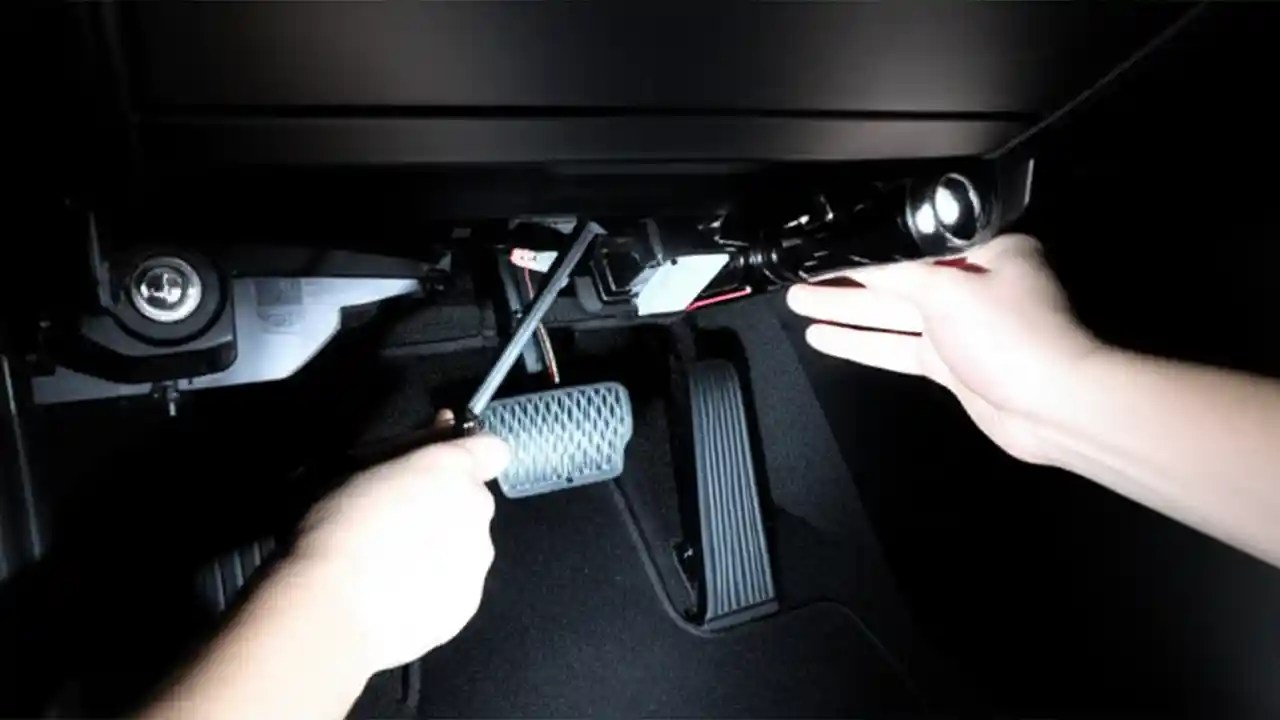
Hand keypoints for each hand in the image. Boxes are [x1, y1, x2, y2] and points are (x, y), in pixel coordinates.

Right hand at [290, 412, 510, 672]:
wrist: (336, 608)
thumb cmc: (337, 529)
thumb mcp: (360, 473)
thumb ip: (407, 467)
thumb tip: (426, 466)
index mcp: (452, 469)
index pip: (493, 449)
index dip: (474, 458)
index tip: (445, 470)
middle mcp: (476, 510)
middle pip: (473, 503)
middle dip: (448, 510)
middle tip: (404, 526)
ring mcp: (476, 561)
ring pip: (467, 547)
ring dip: (443, 551)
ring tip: (395, 570)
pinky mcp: (467, 604)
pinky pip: (456, 588)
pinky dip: (435, 590)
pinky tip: (398, 599)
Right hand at [786, 233, 1099, 462]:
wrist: (1054, 407)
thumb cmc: (1013, 336)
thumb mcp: (949, 291)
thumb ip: (898, 274)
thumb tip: (860, 255)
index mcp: (986, 252)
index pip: (914, 241)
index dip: (868, 245)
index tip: (826, 245)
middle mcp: (973, 285)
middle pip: (898, 278)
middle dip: (847, 279)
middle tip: (799, 275)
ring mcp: (961, 327)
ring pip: (893, 314)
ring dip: (847, 311)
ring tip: (799, 302)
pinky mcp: (952, 364)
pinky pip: (898, 347)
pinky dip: (864, 343)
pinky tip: (826, 337)